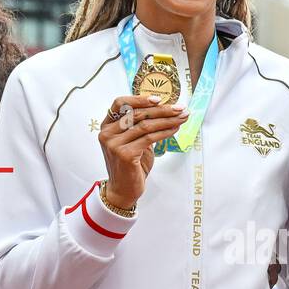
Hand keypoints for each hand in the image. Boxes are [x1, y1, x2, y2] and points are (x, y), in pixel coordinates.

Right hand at [97, 94, 187, 208]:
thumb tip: (163, 109)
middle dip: (162, 110)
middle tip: (180, 108)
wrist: (123, 190)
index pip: (120, 103)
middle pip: (138, 113)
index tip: (159, 98)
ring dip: (168, 120)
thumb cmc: (130, 165)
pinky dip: (165, 132)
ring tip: (182, 118)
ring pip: (146, 125)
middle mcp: (107, 133)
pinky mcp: (125, 154)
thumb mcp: (133, 142)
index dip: (140, 98)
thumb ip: (139, 126)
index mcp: (107, 126)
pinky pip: (149, 138)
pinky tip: (175, 129)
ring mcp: (114, 144)